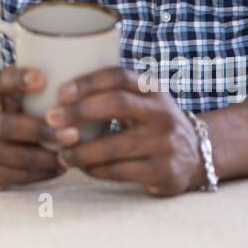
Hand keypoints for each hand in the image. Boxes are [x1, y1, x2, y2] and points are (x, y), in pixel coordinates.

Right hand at [0, 66, 65, 190]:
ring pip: (16, 158)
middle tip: (73, 134)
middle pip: (8, 127)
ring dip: (49, 158)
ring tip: (72, 154)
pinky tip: (58, 168)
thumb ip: (19, 83)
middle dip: (42, 131)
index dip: (18, 80)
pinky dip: (41, 174)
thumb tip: (58, 71)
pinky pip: (16, 177)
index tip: (42, 78)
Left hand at [45, 66, 205, 196]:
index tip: (61, 92)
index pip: (119, 76)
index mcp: (152, 88)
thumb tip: (58, 86)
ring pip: (115, 145)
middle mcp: (162, 112)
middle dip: (80, 111)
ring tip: (61, 153)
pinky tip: (82, 167)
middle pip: (117, 105)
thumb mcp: (143, 99)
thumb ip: (112, 90)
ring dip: (81, 150)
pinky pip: (121, 171)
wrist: (196, 154)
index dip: (88, 81)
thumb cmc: (151, 121)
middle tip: (52, 119)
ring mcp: (165, 143)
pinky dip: (96, 170)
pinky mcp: (164, 171)